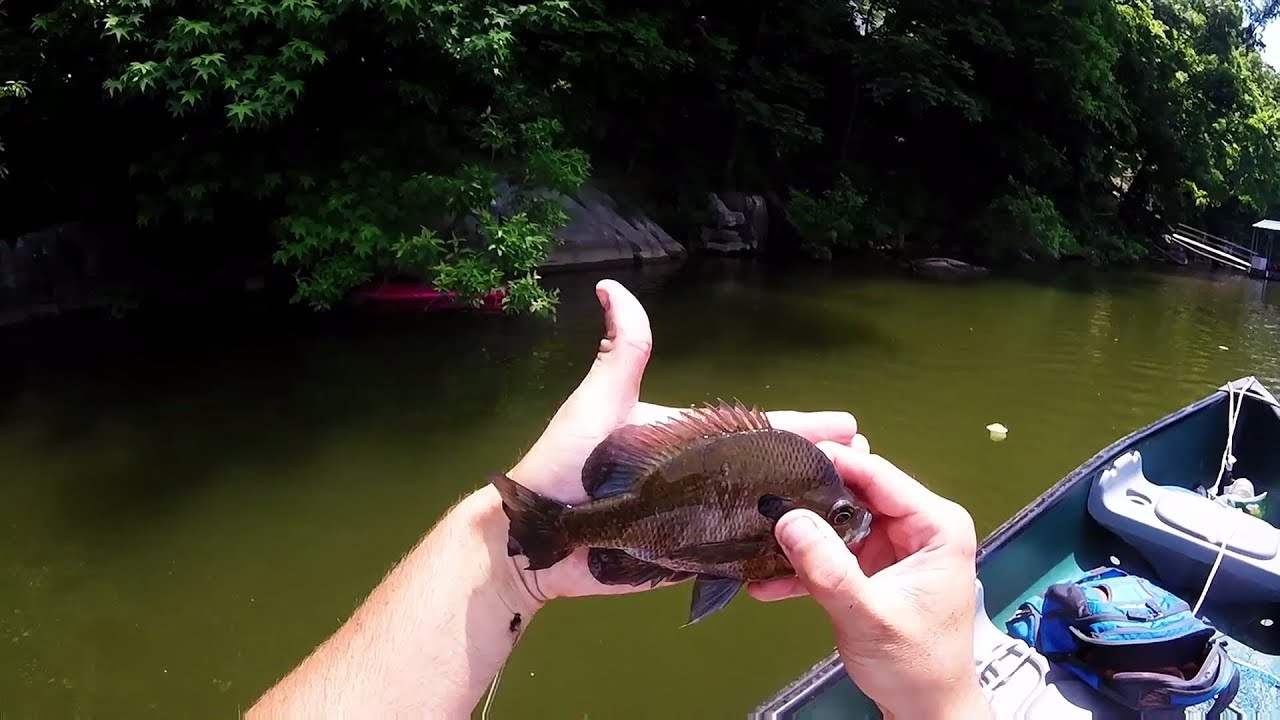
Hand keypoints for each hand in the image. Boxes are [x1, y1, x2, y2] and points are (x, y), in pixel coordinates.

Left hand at [503, 279, 869, 604]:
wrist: (536, 536)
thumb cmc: (564, 464)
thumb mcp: (600, 402)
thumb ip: (622, 351)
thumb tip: (612, 285)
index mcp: (690, 439)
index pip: (758, 429)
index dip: (803, 426)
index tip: (848, 422)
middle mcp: (702, 477)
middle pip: (773, 471)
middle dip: (821, 466)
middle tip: (870, 466)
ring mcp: (699, 520)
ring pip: (766, 512)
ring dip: (809, 509)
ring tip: (857, 510)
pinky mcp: (690, 559)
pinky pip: (742, 556)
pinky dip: (777, 552)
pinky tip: (815, 553)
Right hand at [749, 448, 989, 719]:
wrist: (924, 709)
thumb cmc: (920, 668)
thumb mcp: (870, 615)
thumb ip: (829, 569)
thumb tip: (791, 521)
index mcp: (937, 527)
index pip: (880, 475)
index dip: (835, 461)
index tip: (792, 455)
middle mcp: (918, 527)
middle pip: (854, 491)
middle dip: (810, 496)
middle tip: (767, 494)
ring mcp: (893, 545)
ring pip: (837, 518)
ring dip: (801, 532)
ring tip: (761, 534)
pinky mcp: (871, 565)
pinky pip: (832, 549)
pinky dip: (804, 562)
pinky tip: (769, 573)